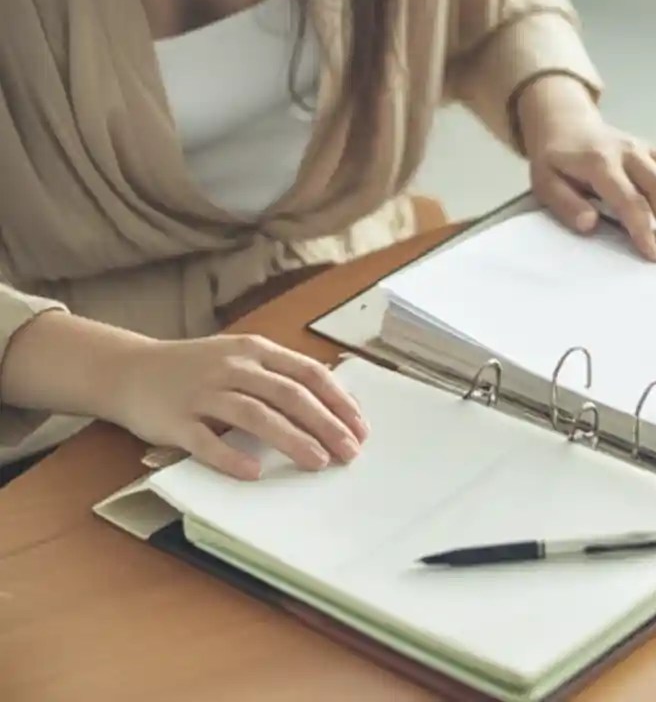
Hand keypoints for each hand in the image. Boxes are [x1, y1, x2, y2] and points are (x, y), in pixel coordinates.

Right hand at [111, 335, 367, 479]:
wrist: (127, 370)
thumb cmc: (197, 369)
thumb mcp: (242, 359)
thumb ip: (281, 376)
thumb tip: (336, 405)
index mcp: (255, 351)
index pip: (308, 374)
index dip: (338, 401)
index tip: (361, 428)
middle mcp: (232, 367)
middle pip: (288, 395)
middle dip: (325, 425)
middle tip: (349, 452)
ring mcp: (202, 393)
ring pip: (254, 415)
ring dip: (290, 439)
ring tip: (317, 462)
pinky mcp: (174, 420)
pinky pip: (206, 441)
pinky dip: (231, 456)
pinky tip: (254, 472)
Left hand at [517, 76, 655, 261]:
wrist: (566, 123)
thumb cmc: (556, 161)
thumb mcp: (544, 183)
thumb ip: (565, 204)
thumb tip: (590, 224)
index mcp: (600, 162)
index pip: (629, 199)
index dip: (645, 229)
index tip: (655, 254)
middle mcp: (628, 152)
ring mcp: (645, 148)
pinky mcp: (655, 150)